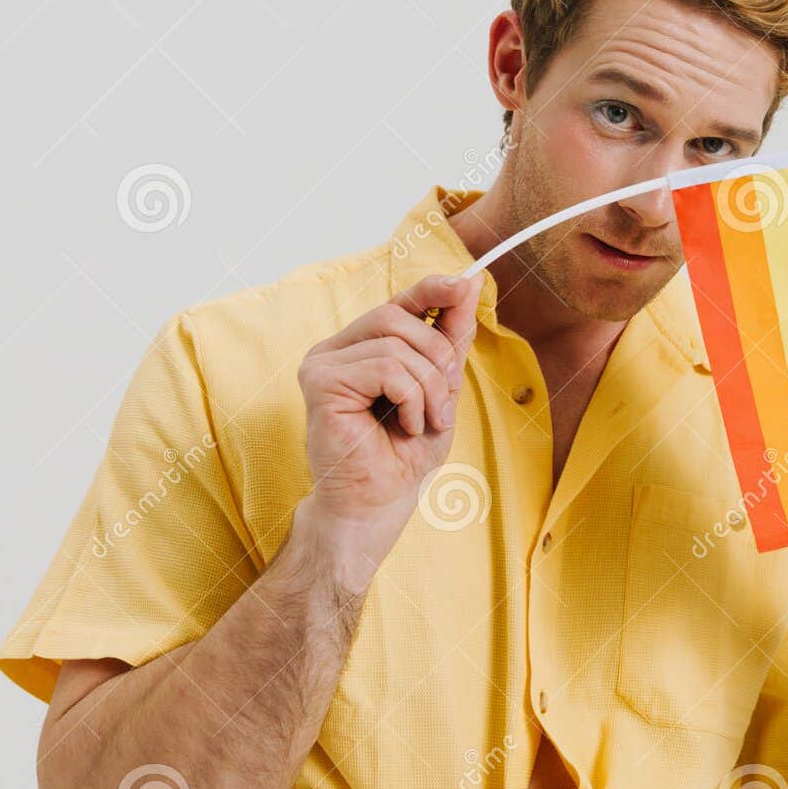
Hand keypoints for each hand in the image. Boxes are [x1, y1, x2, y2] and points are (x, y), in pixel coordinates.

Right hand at [295, 273, 482, 584]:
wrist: (376, 506)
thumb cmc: (402, 456)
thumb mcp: (439, 388)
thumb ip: (448, 338)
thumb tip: (468, 282)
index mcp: (360, 349)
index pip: (397, 303)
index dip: (432, 289)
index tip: (466, 282)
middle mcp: (336, 350)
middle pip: (396, 315)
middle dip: (437, 355)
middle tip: (444, 402)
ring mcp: (322, 363)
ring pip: (395, 343)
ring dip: (428, 387)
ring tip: (424, 422)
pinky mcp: (320, 381)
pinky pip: (385, 367)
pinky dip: (410, 398)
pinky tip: (404, 426)